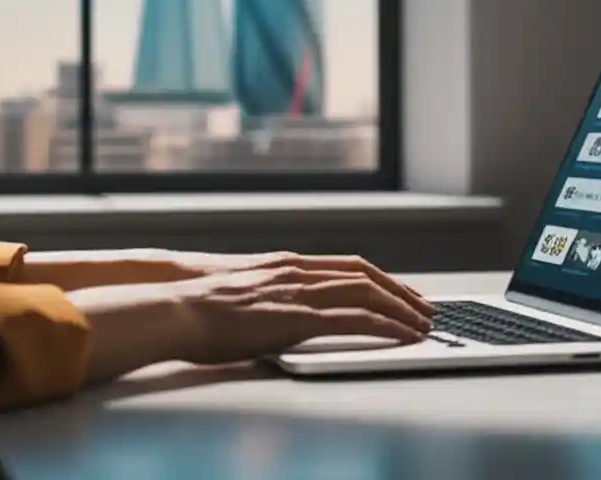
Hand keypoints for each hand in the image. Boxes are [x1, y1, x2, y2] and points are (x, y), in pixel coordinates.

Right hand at [170, 250, 431, 309]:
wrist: (174, 307)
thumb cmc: (199, 307)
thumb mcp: (245, 292)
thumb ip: (272, 295)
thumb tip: (286, 311)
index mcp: (288, 265)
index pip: (350, 266)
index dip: (384, 279)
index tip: (404, 293)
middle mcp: (299, 271)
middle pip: (367, 275)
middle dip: (402, 293)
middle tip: (426, 309)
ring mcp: (299, 292)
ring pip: (367, 293)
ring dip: (402, 308)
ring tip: (424, 325)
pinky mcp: (297, 317)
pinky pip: (354, 318)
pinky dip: (386, 325)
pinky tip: (401, 335)